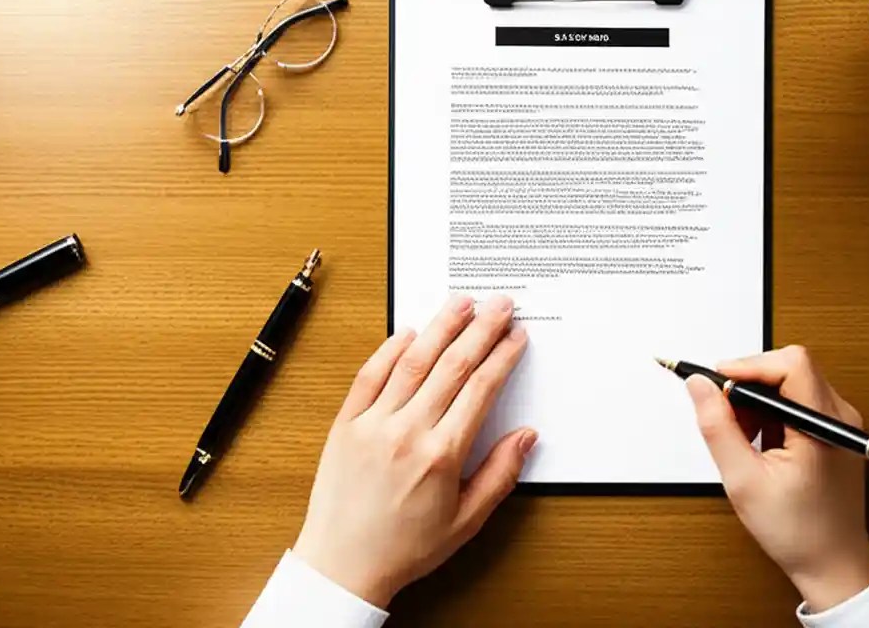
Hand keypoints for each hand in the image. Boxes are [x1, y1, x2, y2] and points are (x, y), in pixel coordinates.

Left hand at [291, 295, 535, 607]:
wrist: (343, 564)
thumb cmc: (403, 548)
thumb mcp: (466, 521)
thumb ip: (499, 475)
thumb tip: (526, 437)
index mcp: (441, 456)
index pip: (480, 389)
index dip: (502, 357)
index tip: (516, 337)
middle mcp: (406, 432)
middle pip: (452, 366)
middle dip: (481, 329)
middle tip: (499, 304)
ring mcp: (372, 425)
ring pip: (412, 362)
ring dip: (439, 326)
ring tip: (460, 303)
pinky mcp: (345, 425)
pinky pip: (369, 376)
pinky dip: (389, 350)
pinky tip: (408, 332)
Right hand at [686, 346, 868, 610]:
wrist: (832, 563)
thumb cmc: (797, 531)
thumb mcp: (744, 480)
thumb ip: (718, 427)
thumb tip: (699, 385)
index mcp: (825, 425)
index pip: (790, 364)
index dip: (748, 366)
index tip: (717, 384)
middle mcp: (840, 416)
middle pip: (788, 369)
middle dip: (748, 387)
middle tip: (726, 419)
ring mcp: (840, 423)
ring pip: (790, 384)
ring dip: (758, 403)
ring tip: (745, 440)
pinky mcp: (833, 430)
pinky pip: (796, 402)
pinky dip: (770, 415)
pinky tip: (761, 445)